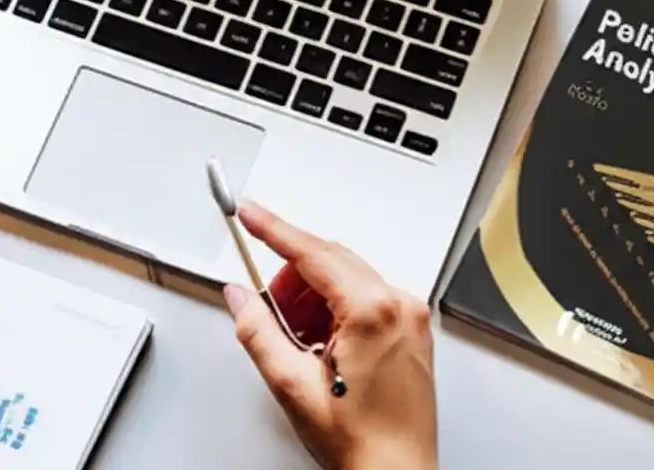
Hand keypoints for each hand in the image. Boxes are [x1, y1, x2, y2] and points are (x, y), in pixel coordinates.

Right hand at [224, 203, 437, 469]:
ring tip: (297, 344)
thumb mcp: (291, 384)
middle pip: (331, 262)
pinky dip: (335, 313)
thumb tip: (240, 297)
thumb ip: (258, 331)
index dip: (274, 230)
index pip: (313, 252)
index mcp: (372, 311)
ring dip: (313, 299)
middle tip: (266, 307)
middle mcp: (399, 305)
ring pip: (347, 280)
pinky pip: (366, 300)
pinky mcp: (413, 331)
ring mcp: (411, 317)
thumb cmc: (361, 441)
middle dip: (291, 280)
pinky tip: (321, 348)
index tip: (251, 213)